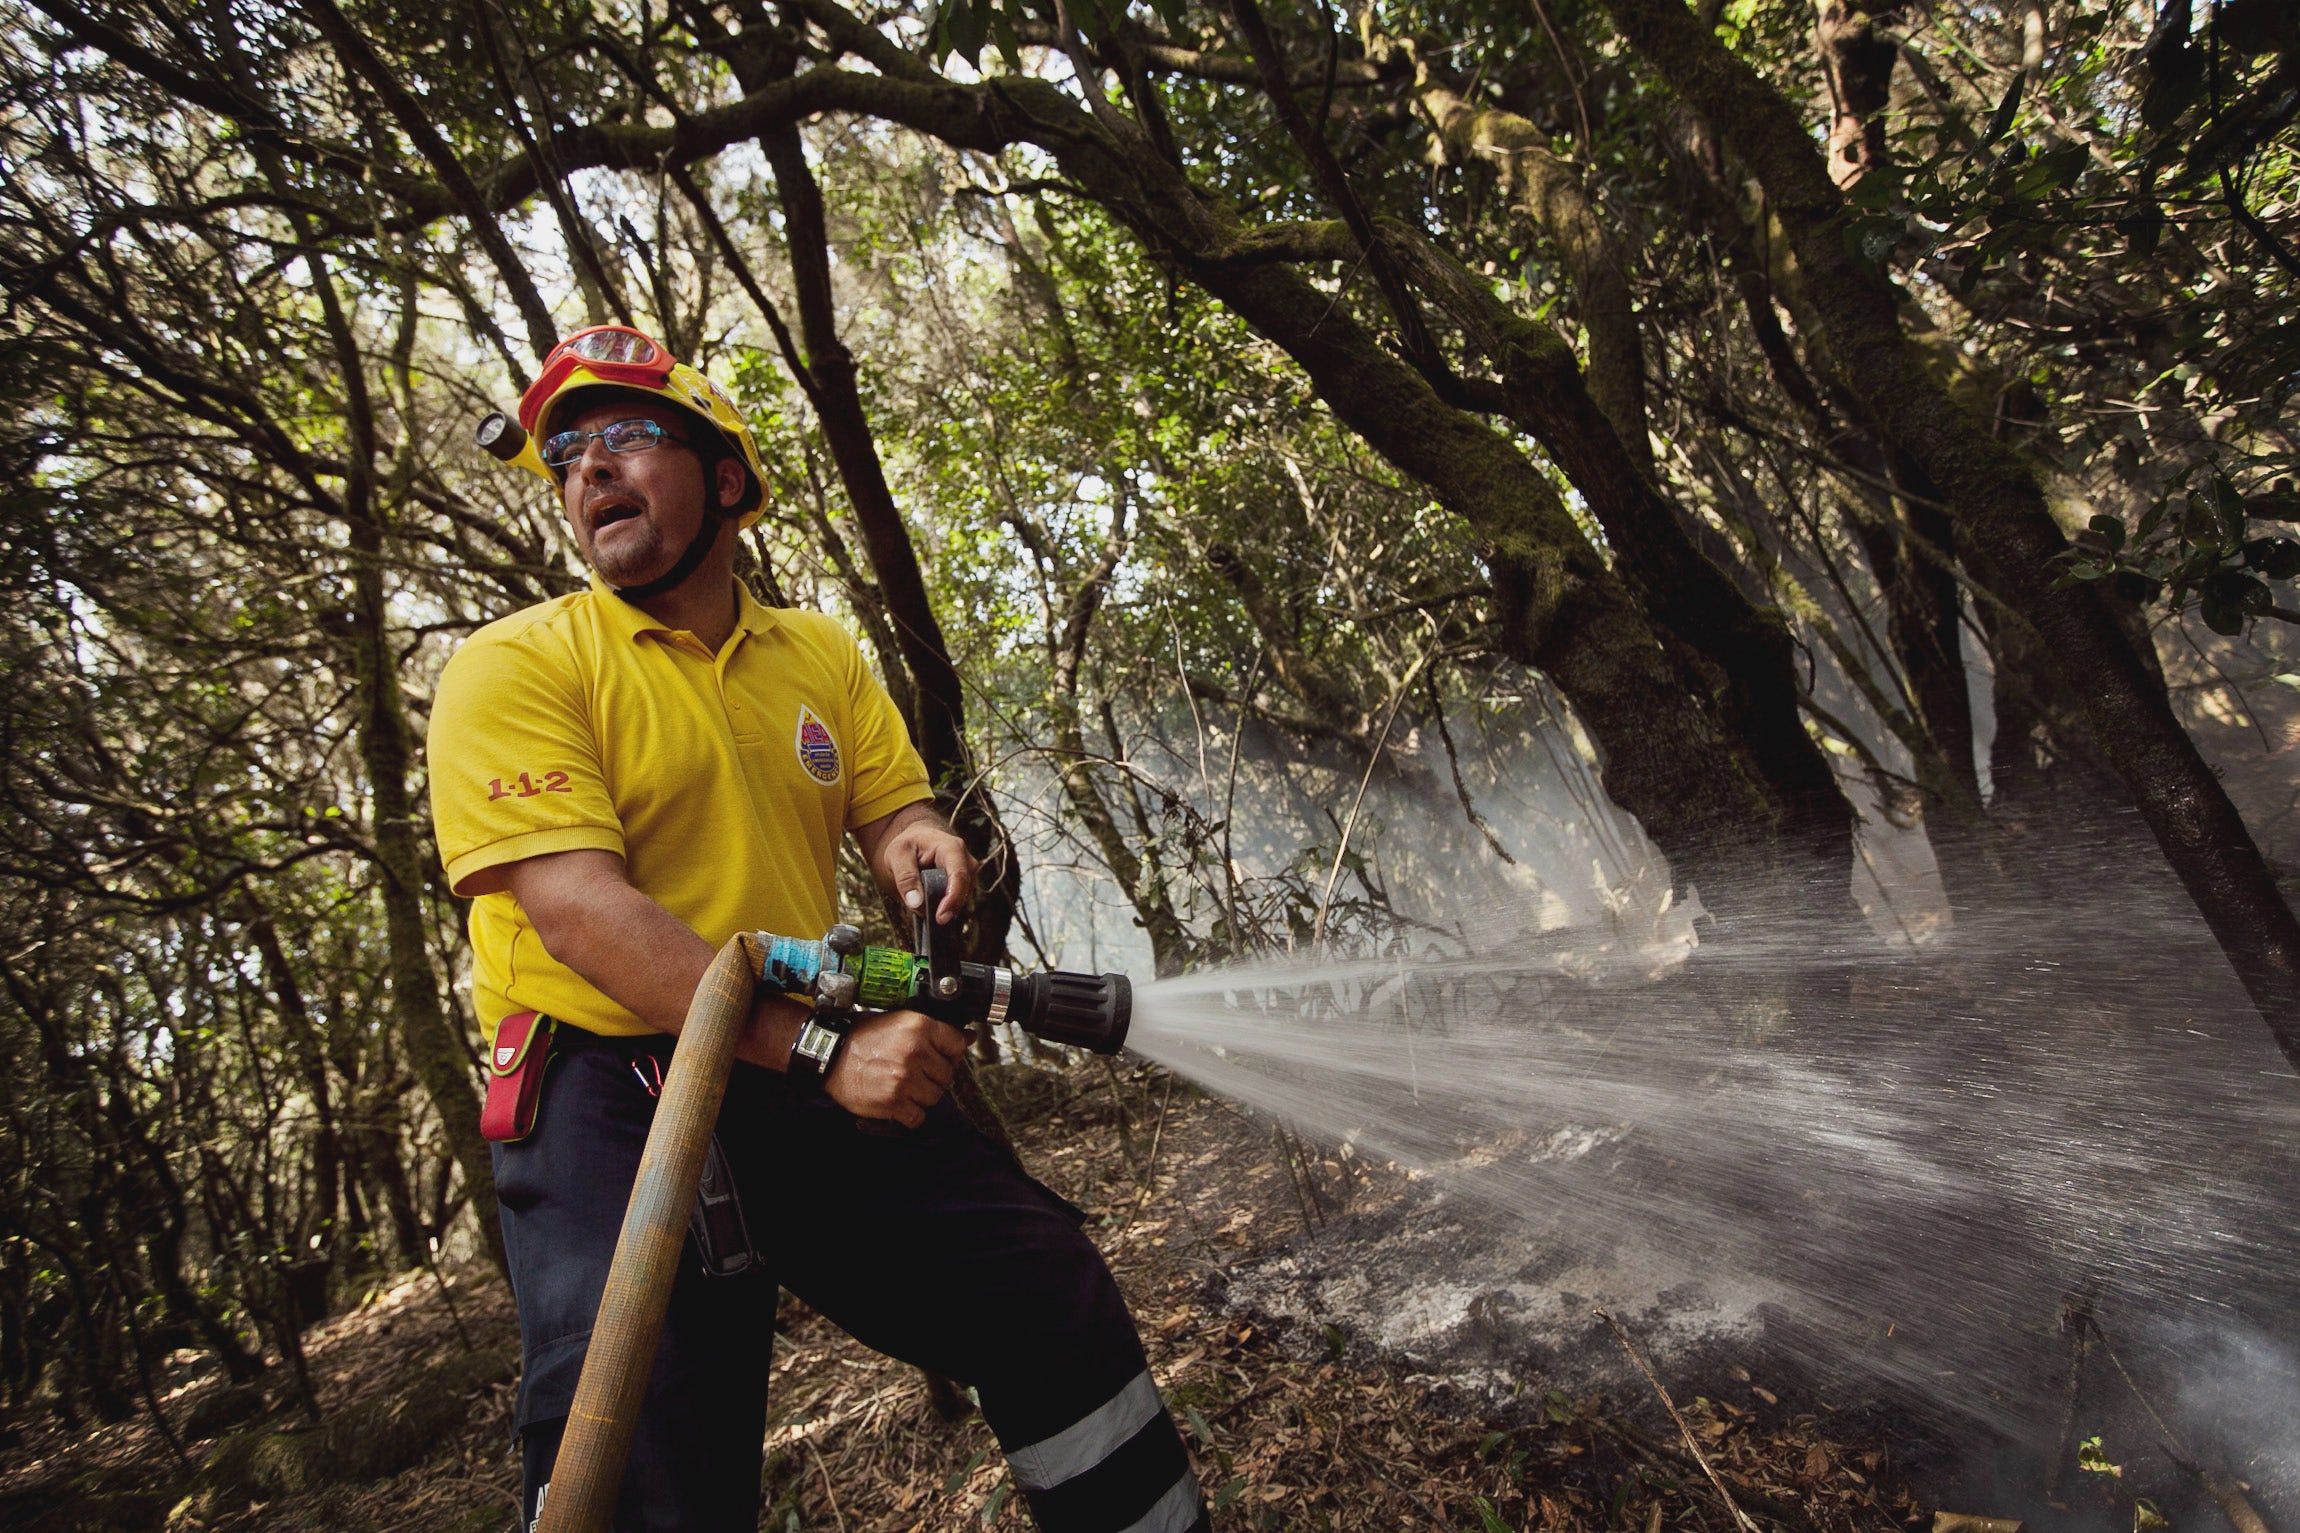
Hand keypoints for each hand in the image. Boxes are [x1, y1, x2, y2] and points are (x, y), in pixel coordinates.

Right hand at [823, 1009, 967, 1126]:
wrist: (829, 1054)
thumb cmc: (861, 1037)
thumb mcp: (898, 1022)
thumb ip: (933, 1032)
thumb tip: (969, 1037)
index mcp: (919, 1026)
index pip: (956, 1044)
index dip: (949, 1054)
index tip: (939, 1058)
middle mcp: (915, 1051)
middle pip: (947, 1074)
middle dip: (933, 1077)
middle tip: (914, 1073)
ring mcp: (905, 1078)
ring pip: (934, 1097)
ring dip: (921, 1096)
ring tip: (902, 1086)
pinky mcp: (893, 1101)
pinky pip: (917, 1117)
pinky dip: (909, 1114)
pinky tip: (896, 1102)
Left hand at [871, 807, 976, 924]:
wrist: (916, 841)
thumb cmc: (908, 845)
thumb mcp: (897, 855)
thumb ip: (905, 877)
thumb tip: (916, 902)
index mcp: (952, 848)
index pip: (959, 876)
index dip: (952, 899)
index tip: (940, 918)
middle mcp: (966, 860)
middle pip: (962, 891)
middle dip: (943, 906)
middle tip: (919, 911)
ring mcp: (968, 874)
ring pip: (960, 899)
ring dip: (940, 906)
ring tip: (919, 900)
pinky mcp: (964, 885)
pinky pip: (956, 901)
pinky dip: (941, 906)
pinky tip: (927, 903)